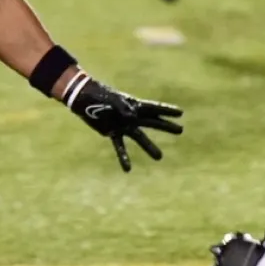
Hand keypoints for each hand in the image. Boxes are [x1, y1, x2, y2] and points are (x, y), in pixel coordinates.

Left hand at [62, 74, 183, 172]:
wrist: (83, 99)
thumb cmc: (99, 96)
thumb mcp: (113, 101)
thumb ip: (123, 108)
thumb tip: (130, 116)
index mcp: (134, 104)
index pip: (154, 108)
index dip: (167, 110)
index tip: (181, 113)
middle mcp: (132, 116)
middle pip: (153, 122)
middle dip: (166, 126)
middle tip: (180, 130)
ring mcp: (124, 125)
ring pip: (139, 137)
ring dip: (149, 147)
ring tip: (159, 157)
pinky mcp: (113, 133)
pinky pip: (120, 146)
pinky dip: (123, 157)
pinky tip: (128, 169)